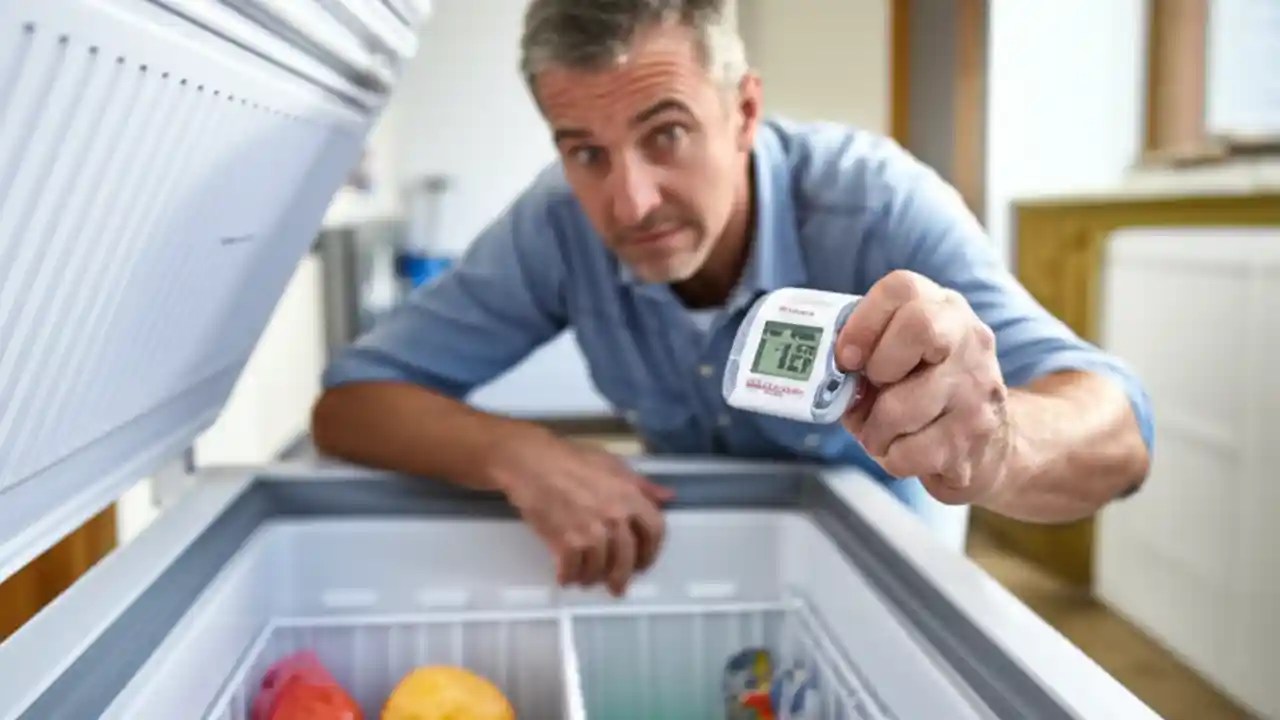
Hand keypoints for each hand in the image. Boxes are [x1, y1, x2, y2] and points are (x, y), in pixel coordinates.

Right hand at [485, 430, 672, 596]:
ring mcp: (589, 531)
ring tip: (586, 580)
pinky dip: (569, 577)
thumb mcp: (613, 464)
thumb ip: (641, 485)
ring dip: (592, 578)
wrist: (530, 462)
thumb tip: (668, 497)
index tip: (643, 562)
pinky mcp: (564, 541)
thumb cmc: (570, 458)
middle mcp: (614, 516)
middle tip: (616, 586)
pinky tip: (566, 577)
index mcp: (629, 496)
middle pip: (627, 558)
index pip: (655, 531)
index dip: (651, 551)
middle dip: (622, 576)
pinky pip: (573, 570)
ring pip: (599, 569)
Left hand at [836, 270, 1014, 505]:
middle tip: (874, 390)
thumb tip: (827, 374)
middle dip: (878, 368)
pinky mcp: (973, 435)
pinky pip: (909, 452)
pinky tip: (906, 450)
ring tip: (881, 432)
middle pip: (919, 328)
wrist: (991, 442)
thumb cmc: (922, 393)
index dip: (863, 321)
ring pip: (901, 407)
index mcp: (941, 308)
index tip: (846, 357)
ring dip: (875, 430)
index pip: (902, 288)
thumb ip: (864, 354)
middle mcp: (968, 339)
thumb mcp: (898, 358)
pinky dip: (893, 458)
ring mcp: (976, 387)